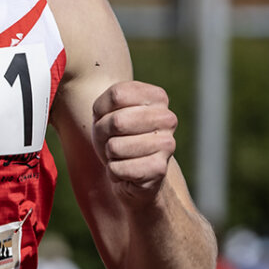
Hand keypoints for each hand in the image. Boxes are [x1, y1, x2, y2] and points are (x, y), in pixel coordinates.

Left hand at [91, 80, 178, 204]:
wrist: (131, 171)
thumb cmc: (115, 134)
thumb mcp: (105, 111)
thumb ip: (108, 102)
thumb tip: (118, 122)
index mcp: (157, 97)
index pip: (117, 95)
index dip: (100, 110)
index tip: (107, 117)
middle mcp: (168, 119)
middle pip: (117, 121)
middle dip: (102, 134)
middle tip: (112, 139)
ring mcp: (167, 144)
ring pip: (115, 147)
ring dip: (109, 154)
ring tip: (121, 155)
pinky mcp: (159, 169)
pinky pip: (118, 169)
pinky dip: (113, 172)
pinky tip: (126, 171)